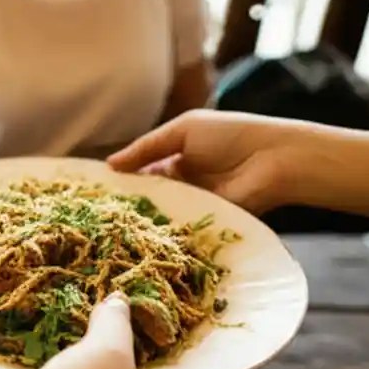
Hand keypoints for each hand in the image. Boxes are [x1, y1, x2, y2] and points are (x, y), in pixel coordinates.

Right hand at [108, 109, 305, 213]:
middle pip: (148, 195)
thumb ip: (145, 147)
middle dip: (127, 202)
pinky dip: (164, 231)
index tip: (94, 191)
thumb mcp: (183, 131)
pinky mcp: (206, 224)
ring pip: (161, 213)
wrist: (274, 160)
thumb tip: (109, 164)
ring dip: (143, 218)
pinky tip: (140, 237)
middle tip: (97, 214)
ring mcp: (194, 204)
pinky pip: (180, 228)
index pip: (141, 170)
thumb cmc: (232, 135)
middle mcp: (183, 182)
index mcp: (176, 156)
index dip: (120, 179)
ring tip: (111, 227)